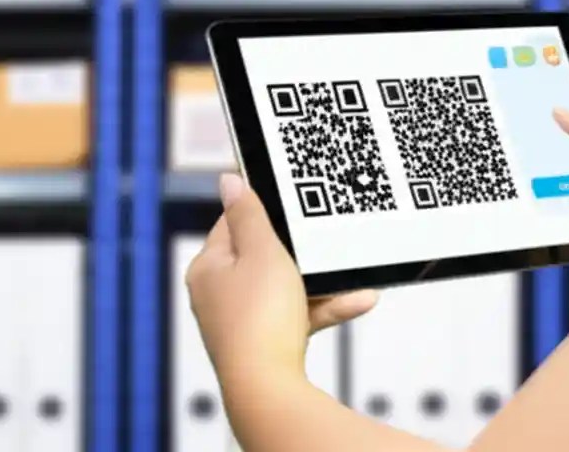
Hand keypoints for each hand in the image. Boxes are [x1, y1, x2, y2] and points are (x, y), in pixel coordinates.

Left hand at [186, 174, 378, 386]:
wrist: (268, 387)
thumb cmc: (259, 318)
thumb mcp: (260, 251)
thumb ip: (249, 213)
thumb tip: (228, 180)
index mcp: (208, 268)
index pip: (232, 224)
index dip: (261, 209)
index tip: (290, 197)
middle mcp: (220, 295)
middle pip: (263, 256)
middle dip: (302, 250)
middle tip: (325, 236)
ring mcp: (243, 321)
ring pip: (287, 288)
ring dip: (322, 281)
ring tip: (354, 271)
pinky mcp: (267, 343)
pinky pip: (300, 316)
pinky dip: (326, 308)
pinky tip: (360, 299)